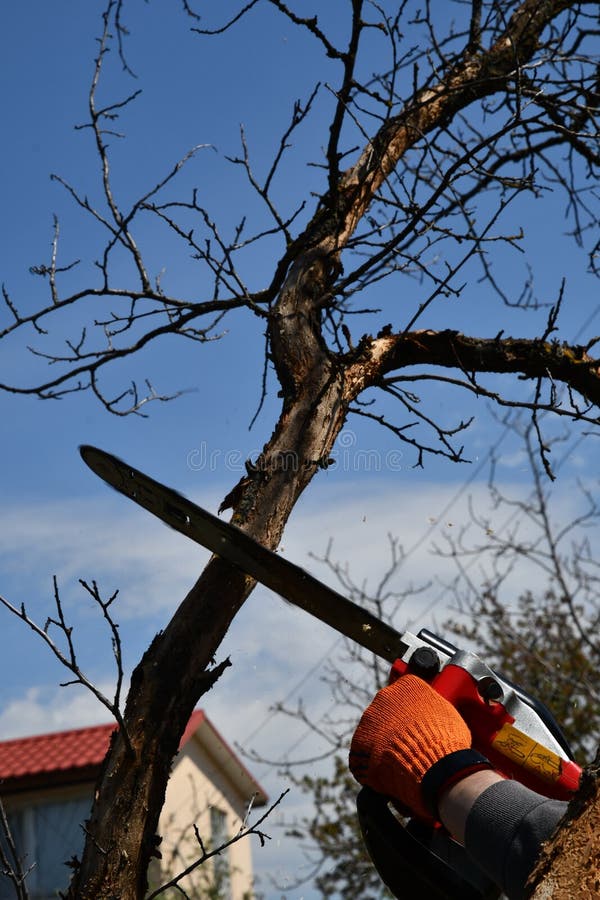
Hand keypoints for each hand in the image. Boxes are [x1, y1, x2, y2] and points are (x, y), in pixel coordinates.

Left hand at [349, 674, 490, 819]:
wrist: (434, 767)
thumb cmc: (447, 741)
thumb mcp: (449, 716)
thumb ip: (435, 709)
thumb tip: (435, 717)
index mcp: (407, 686)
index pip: (405, 694)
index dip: (412, 712)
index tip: (417, 724)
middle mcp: (384, 697)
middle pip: (388, 712)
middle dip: (396, 727)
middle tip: (410, 744)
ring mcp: (369, 719)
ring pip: (375, 731)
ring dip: (384, 744)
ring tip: (402, 761)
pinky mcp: (359, 742)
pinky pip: (363, 752)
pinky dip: (372, 763)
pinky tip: (388, 772)